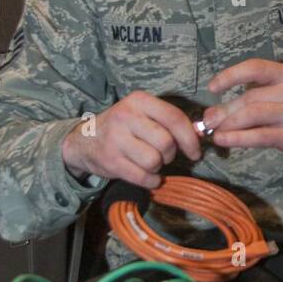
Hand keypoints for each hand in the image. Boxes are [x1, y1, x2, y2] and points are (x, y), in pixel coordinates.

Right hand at [61, 92, 201, 188]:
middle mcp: (126, 116)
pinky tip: (147, 176)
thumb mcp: (142, 114)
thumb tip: (200, 134)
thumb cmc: (122, 127)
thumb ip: (168, 121)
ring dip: (157, 167)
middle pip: (166, 142)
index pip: (174, 118)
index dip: (190, 138)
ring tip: (149, 162)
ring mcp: (115, 139)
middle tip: (163, 155)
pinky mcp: (110, 160)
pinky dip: (150, 180)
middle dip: (170, 154)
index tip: (195, 151)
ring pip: (154, 161)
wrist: (83, 140)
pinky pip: (142, 177)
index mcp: (139, 101)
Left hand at [203, 59, 282, 165]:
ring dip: (228, 124)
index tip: (212, 87)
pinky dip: (237, 138)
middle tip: (208, 120)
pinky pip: (259, 136)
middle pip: (250, 97)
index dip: (230, 76)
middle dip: (224, 109)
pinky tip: (224, 140)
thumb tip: (212, 112)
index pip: (255, 68)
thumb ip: (249, 98)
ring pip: (253, 115)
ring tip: (214, 131)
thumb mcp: (279, 94)